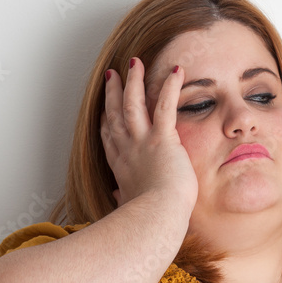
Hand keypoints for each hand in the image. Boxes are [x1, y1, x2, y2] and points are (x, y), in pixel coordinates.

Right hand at [99, 57, 198, 209]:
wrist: (156, 219)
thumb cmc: (149, 219)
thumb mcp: (130, 209)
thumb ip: (124, 200)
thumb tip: (118, 199)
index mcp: (121, 169)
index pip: (110, 139)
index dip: (106, 122)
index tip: (105, 111)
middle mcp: (127, 151)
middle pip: (116, 115)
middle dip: (114, 93)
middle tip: (112, 75)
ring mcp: (142, 143)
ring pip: (133, 104)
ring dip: (133, 81)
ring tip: (135, 63)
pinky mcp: (162, 140)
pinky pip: (165, 106)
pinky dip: (170, 87)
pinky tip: (176, 71)